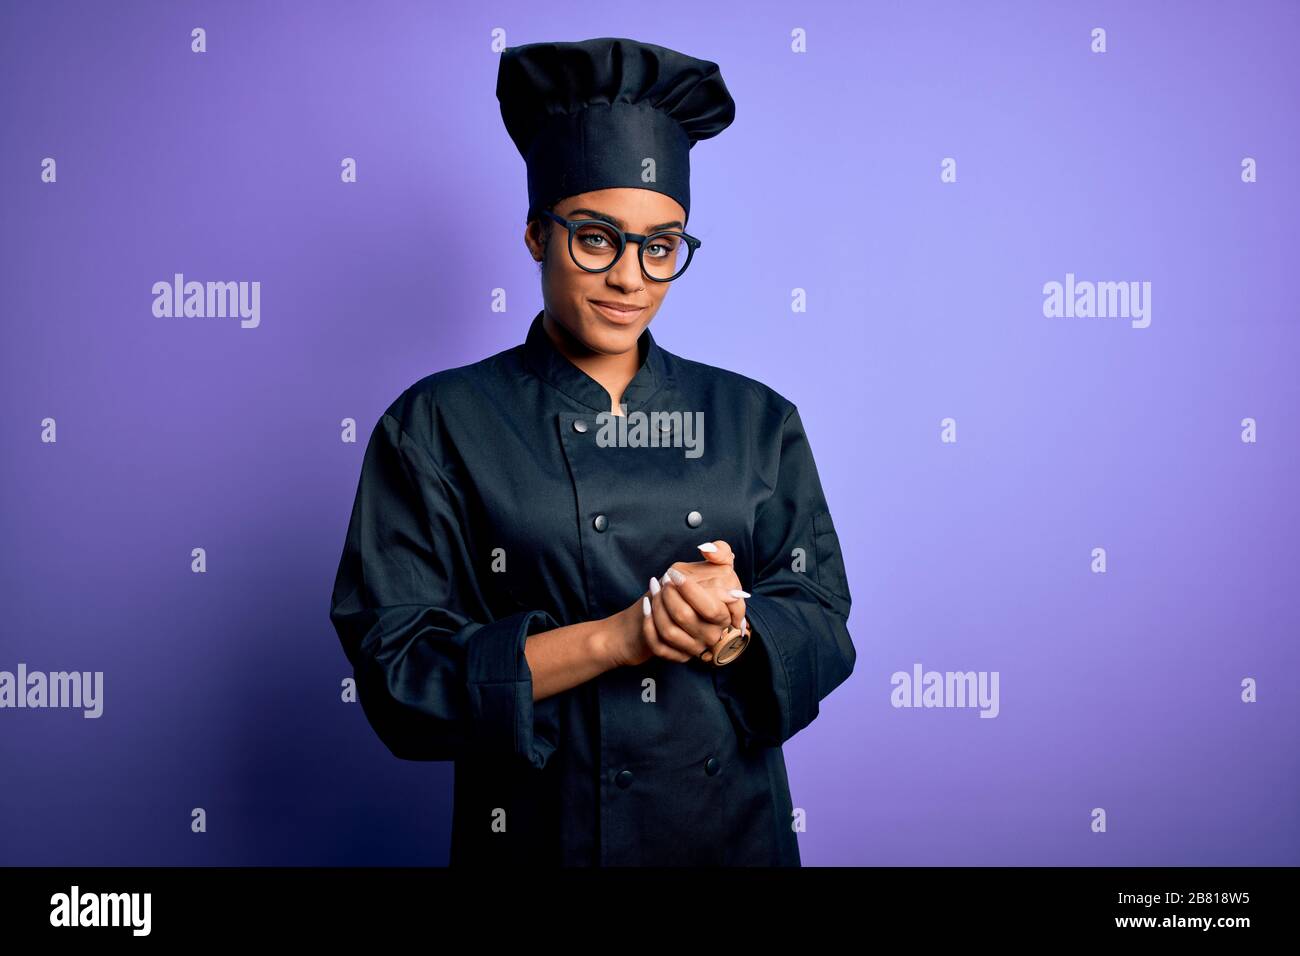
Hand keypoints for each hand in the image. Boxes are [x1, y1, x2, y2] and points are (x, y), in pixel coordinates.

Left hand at [644, 540, 748, 663]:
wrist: (677, 605)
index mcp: (724, 614)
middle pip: (685, 617)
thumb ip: (720, 553)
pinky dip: (648, 624)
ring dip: (656, 607)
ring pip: (669, 631)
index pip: (710, 608)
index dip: (689, 590)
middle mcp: (712, 634)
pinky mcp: (678, 657)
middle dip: (668, 595)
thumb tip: (708, 550)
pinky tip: (646, 607)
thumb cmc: (698, 584)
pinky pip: (658, 645)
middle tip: (663, 581)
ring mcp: (695, 647)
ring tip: (654, 590)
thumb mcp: (714, 564)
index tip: (674, 575)